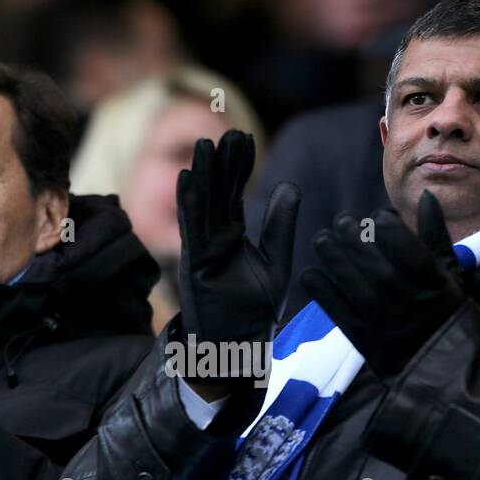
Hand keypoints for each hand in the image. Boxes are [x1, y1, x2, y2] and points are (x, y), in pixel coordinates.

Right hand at [176, 130, 299, 359]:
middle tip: (229, 133)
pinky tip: (188, 177)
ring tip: (205, 145)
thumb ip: (280, 226)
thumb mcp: (275, 262)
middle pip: (215, 193)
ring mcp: (200, 251)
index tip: (242, 137)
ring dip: (202, 176)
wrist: (240, 346)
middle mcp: (211, 239)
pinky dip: (189, 204)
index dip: (236, 166)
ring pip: (201, 206)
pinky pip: (191, 229)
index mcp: (229, 236)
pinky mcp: (195, 265)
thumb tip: (291, 186)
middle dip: (221, 164)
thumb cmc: (254, 311)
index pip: (231, 194)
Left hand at [301, 190, 465, 383]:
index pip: (409, 251)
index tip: (379, 216)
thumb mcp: (451, 275)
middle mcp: (408, 303)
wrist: (442, 370)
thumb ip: (435, 237)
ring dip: (334, 260)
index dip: (390, 228)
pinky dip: (323, 292)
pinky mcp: (365, 340)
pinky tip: (312, 274)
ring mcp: (384, 323)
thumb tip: (425, 197)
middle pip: (376, 266)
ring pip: (355, 286)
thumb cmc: (448, 314)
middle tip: (342, 220)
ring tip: (322, 240)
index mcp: (434, 285)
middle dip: (355, 239)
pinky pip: (339, 314)